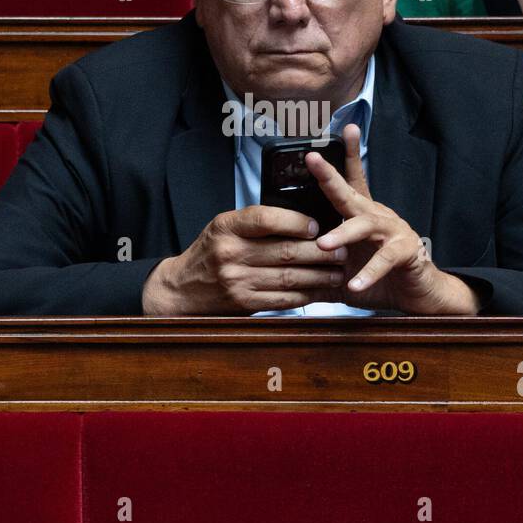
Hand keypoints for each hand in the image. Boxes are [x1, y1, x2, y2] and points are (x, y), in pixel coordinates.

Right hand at [141, 205, 347, 314]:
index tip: (318, 226)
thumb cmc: (210, 251)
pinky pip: (282, 299)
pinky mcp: (243, 303)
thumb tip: (304, 220)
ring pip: (288, 277)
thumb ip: (256, 222)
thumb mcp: (224, 227)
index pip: (264, 219)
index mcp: (226, 226)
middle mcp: (230, 253)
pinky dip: (305, 295)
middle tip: (342, 250)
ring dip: (319, 276)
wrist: (181, 290)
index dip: (295, 222)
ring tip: (337, 271)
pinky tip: (319, 290)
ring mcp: (236, 281)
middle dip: (319, 252)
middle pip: (284, 251)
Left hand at [303, 124, 480, 315]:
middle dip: (330, 176)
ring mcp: (394, 232)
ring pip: (366, 225)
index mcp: (362, 214)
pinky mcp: (407, 252)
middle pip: (351, 193)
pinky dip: (368, 274)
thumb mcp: (345, 273)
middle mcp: (378, 216)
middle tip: (313, 160)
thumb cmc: (381, 278)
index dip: (348, 153)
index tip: (344, 128)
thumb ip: (319, 272)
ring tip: (323, 244)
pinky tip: (354, 284)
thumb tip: (287, 278)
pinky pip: (385, 260)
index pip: (352, 179)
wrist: (420, 294)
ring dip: (343, 233)